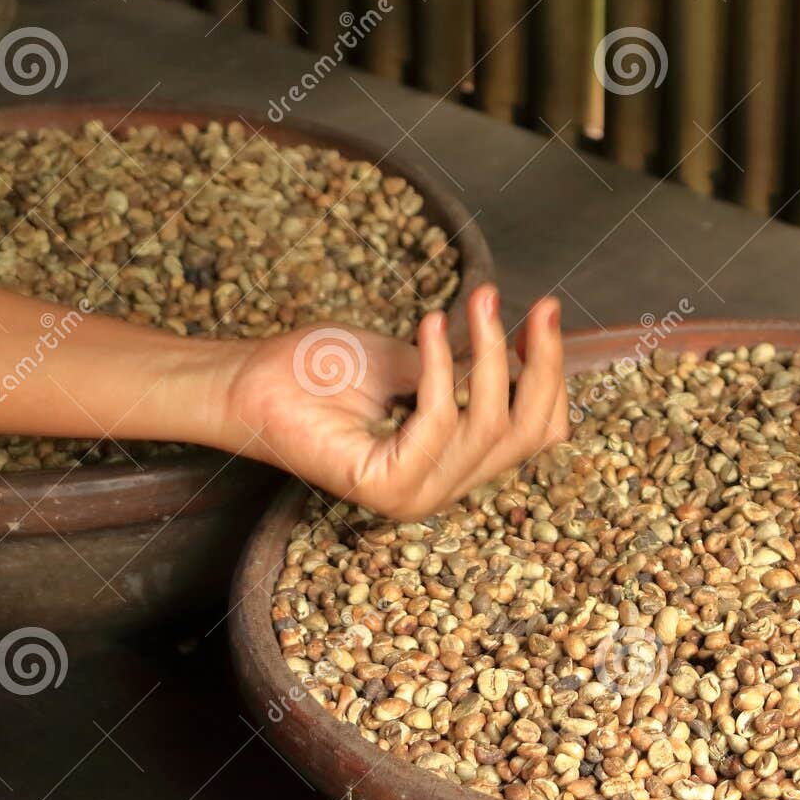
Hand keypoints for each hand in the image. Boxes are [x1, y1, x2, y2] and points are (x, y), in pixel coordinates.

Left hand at [225, 285, 568, 519]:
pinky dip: (444, 369)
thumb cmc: (321, 371)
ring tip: (477, 303)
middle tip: (534, 305)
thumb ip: (470, 371)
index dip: (551, 374)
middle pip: (527, 432)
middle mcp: (443, 489)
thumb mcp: (416, 363)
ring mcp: (416, 497)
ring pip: (490, 425)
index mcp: (456, 465)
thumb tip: (531, 348)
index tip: (546, 313)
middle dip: (539, 363)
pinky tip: (432, 325)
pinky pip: (439, 423)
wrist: (248, 381)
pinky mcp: (386, 488)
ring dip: (490, 354)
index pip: (537, 433)